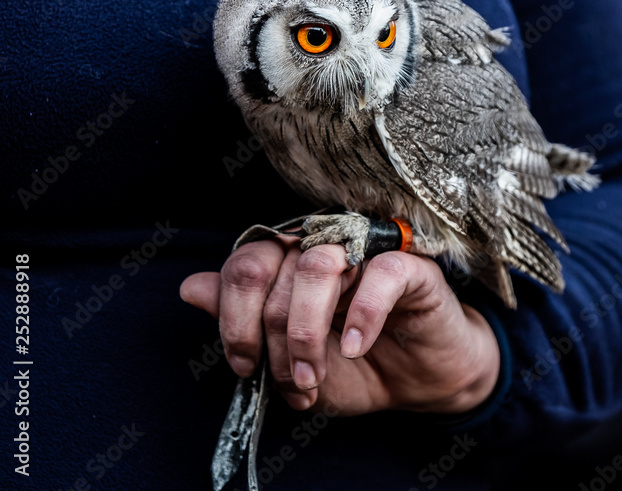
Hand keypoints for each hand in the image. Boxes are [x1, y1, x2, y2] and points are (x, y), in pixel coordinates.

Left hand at [180, 239, 499, 415]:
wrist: (419, 384)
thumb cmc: (355, 367)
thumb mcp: (289, 361)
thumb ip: (244, 324)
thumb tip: (191, 287)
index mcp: (288, 263)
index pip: (242, 266)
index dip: (233, 319)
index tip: (245, 365)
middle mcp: (322, 248)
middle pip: (269, 266)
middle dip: (271, 336)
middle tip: (291, 379)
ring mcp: (366, 253)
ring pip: (317, 264)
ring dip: (307, 330)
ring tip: (316, 373)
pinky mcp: (411, 267)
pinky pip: (380, 275)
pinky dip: (362, 315)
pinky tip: (356, 347)